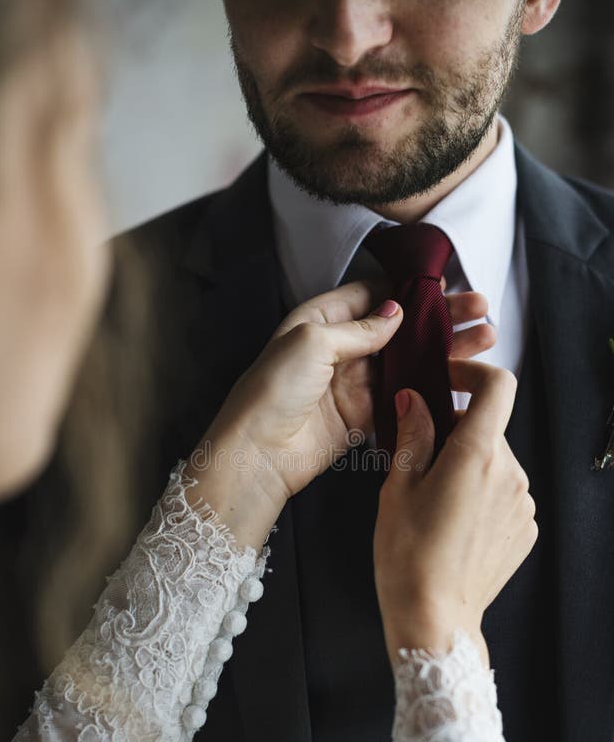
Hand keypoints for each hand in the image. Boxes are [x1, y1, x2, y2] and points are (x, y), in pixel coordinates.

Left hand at [187, 282, 494, 549]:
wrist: (258, 453)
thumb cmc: (272, 390)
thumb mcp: (312, 342)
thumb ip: (359, 327)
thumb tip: (397, 311)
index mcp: (321, 320)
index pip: (373, 295)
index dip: (411, 291)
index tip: (446, 288)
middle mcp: (339, 348)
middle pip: (399, 328)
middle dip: (440, 319)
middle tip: (480, 311)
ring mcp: (353, 383)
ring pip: (407, 361)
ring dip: (443, 351)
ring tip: (483, 340)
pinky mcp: (363, 415)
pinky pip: (402, 395)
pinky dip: (430, 387)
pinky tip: (459, 380)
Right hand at [373, 361, 537, 667]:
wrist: (434, 617)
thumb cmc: (408, 555)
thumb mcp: (398, 487)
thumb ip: (412, 434)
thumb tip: (414, 399)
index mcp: (477, 455)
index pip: (498, 387)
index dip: (474, 372)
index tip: (450, 378)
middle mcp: (511, 474)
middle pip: (489, 428)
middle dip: (457, 429)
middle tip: (421, 453)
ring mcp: (523, 503)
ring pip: (496, 461)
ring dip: (469, 463)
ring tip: (434, 496)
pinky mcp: (525, 528)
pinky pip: (505, 493)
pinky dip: (482, 492)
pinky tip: (453, 520)